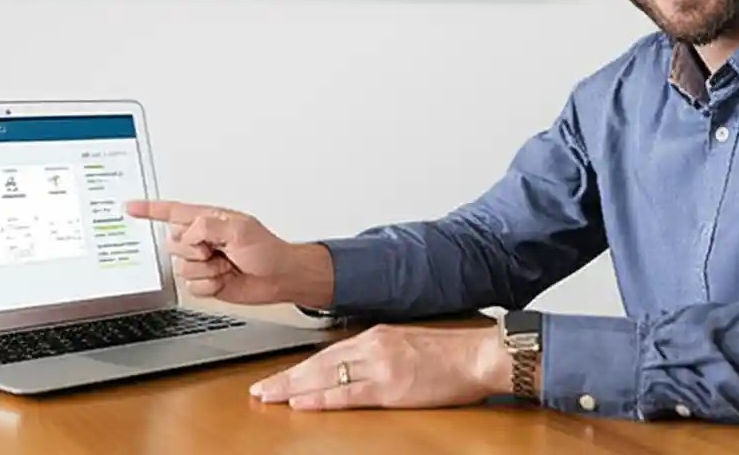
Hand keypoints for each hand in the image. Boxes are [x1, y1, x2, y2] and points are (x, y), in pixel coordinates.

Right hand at [125, 200, 333, 306]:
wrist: (278, 278)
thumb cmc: (267, 250)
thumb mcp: (239, 230)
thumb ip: (208, 226)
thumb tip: (187, 234)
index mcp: (209, 221)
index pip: (173, 212)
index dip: (150, 210)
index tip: (130, 207)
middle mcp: (203, 240)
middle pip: (174, 243)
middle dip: (195, 249)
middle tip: (217, 250)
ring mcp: (204, 261)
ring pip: (182, 268)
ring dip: (206, 269)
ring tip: (226, 265)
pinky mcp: (206, 281)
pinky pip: (192, 286)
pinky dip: (209, 284)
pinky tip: (224, 279)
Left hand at [249, 324, 512, 410]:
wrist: (479, 354)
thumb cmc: (452, 353)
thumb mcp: (409, 343)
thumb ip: (382, 351)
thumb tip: (359, 365)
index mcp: (377, 335)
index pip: (328, 353)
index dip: (300, 367)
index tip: (280, 377)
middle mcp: (373, 346)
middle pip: (318, 364)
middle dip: (286, 378)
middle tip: (259, 390)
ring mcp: (380, 366)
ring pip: (325, 377)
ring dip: (293, 388)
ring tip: (268, 397)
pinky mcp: (391, 387)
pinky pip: (347, 394)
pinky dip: (321, 399)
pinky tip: (302, 403)